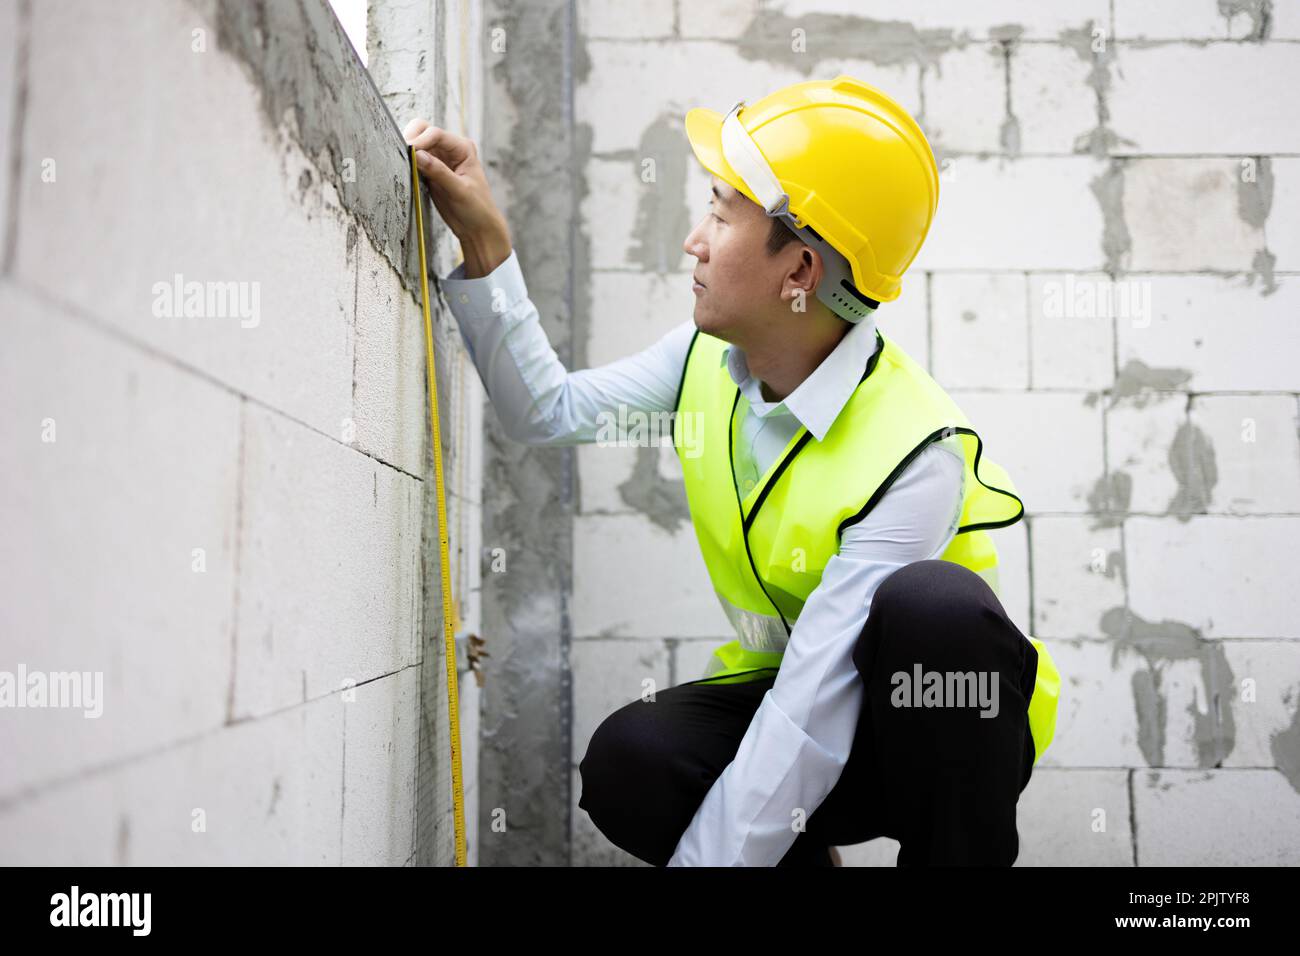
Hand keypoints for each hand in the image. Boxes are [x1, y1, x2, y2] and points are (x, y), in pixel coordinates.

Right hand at [403, 118, 512, 276]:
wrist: (477, 228)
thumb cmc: (477, 209)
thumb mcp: (459, 191)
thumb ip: (439, 172)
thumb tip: (417, 155)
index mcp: (463, 148)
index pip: (436, 134)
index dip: (419, 140)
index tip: (407, 151)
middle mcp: (450, 150)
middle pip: (423, 131)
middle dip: (411, 139)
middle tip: (401, 154)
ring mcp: (439, 159)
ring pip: (416, 145)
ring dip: (407, 151)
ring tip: (401, 163)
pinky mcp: (430, 172)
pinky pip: (414, 161)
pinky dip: (407, 163)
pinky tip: (404, 171)